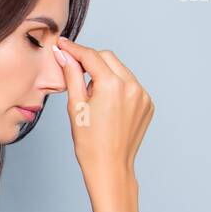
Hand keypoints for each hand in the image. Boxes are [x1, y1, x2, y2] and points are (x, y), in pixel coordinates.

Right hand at [52, 36, 153, 182]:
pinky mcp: (148, 104)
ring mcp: (143, 96)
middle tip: (73, 69)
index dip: (74, 49)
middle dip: (90, 60)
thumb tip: (64, 55)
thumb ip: (71, 75)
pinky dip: (117, 86)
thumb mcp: (75, 106)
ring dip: (104, 73)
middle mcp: (132, 86)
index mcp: (113, 85)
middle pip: (107, 58)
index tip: (63, 45)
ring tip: (92, 95)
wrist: (110, 167)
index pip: (91, 56)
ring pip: (120, 70)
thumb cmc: (90, 142)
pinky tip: (106, 104)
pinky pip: (130, 85)